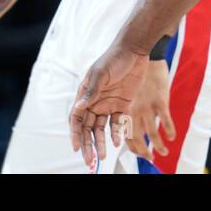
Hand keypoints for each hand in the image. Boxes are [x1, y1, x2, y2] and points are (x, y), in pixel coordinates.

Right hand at [70, 40, 149, 167]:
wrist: (135, 50)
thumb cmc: (114, 58)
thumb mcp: (102, 73)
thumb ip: (92, 91)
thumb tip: (79, 107)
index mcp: (85, 94)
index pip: (76, 119)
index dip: (75, 134)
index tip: (76, 147)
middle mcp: (95, 102)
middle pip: (88, 128)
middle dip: (87, 144)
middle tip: (89, 160)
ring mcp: (108, 104)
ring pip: (101, 129)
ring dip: (101, 142)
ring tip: (104, 156)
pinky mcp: (123, 104)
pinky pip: (118, 123)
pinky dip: (117, 133)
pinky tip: (118, 142)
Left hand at [126, 60, 175, 160]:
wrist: (146, 54)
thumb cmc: (135, 73)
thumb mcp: (127, 92)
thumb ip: (129, 110)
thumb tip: (133, 128)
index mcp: (124, 108)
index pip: (124, 135)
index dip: (132, 148)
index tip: (138, 154)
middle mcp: (134, 110)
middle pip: (136, 138)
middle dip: (143, 152)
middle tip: (150, 158)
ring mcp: (147, 106)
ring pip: (152, 133)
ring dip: (158, 146)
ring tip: (164, 152)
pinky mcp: (160, 100)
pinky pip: (165, 120)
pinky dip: (169, 130)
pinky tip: (172, 136)